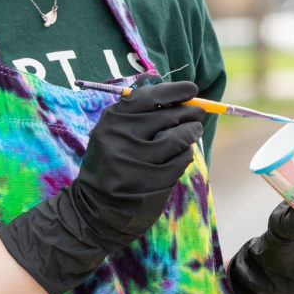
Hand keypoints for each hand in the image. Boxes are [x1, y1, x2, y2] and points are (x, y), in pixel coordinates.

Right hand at [0, 81, 204, 293]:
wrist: (95, 207)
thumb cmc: (112, 161)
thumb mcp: (113, 132)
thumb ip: (138, 110)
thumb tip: (171, 86)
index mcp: (112, 121)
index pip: (148, 96)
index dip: (174, 91)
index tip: (192, 89)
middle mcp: (121, 138)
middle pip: (168, 116)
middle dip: (189, 112)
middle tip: (198, 112)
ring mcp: (135, 161)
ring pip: (178, 138)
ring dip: (192, 132)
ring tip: (194, 130)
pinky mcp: (149, 182)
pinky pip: (180, 161)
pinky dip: (186, 155)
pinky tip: (182, 154)